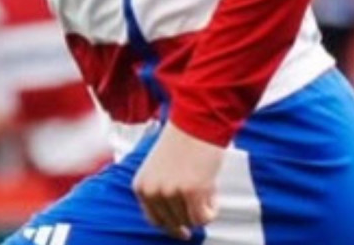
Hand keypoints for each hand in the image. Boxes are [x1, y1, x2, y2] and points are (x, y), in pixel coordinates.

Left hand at [132, 123, 223, 237]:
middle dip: (191, 214)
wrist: (195, 124)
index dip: (171, 226)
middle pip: (175, 223)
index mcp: (141, 186)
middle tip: (201, 195)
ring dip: (203, 208)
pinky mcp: (191, 191)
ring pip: (191, 221)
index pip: (155, 221)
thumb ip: (162, 194)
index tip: (183, 230)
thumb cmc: (182, 144)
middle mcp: (152, 191)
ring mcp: (171, 192)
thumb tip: (178, 225)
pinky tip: (213, 191)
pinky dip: (212, 210)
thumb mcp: (159, 171)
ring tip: (205, 184)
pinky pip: (204, 218)